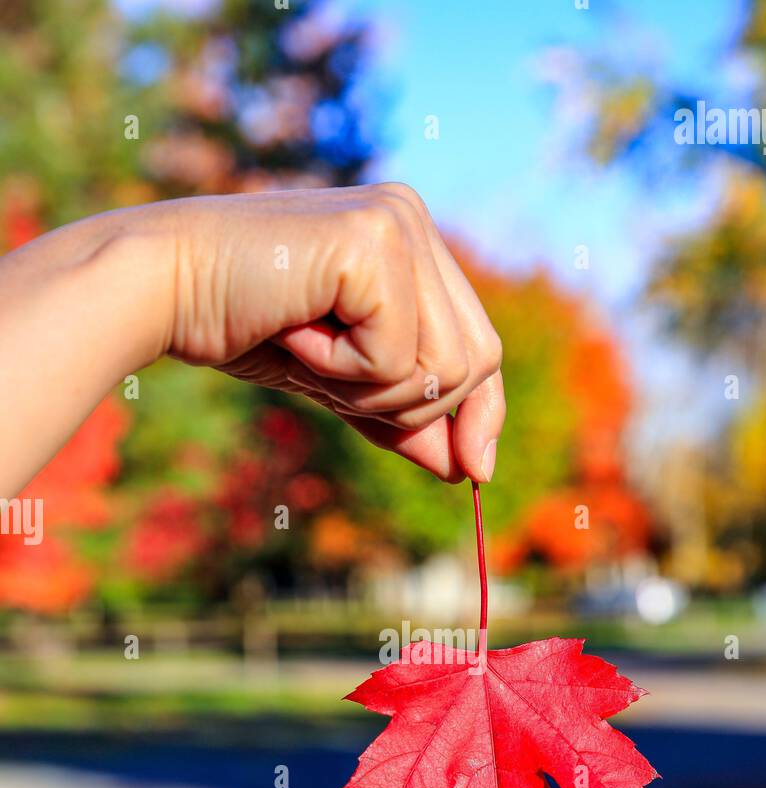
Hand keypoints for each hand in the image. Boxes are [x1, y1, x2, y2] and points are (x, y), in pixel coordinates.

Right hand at [164, 184, 504, 482]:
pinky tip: (296, 330)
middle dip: (406, 406)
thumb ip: (403, 415)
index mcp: (413, 241)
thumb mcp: (340, 382)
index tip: (472, 470)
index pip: (480, 345)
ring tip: (309, 349)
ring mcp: (398, 224)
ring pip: (442, 367)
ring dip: (370, 390)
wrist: (164, 289)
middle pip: (473, 362)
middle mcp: (414, 219)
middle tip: (328, 377)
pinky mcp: (374, 244)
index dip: (482, 412)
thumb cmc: (244, 325)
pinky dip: (343, 370)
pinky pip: (396, 359)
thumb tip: (468, 469)